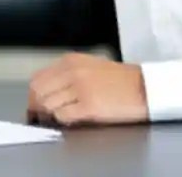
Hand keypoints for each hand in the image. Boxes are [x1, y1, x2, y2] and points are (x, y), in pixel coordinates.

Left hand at [26, 53, 148, 126]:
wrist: (146, 87)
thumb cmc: (122, 80)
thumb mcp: (89, 67)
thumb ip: (67, 75)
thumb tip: (46, 92)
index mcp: (70, 61)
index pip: (37, 79)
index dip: (34, 96)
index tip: (37, 106)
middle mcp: (72, 72)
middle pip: (38, 93)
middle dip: (38, 107)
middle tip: (45, 116)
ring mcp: (80, 89)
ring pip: (48, 105)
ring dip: (51, 115)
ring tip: (63, 116)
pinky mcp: (89, 106)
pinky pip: (63, 116)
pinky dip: (63, 121)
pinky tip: (74, 119)